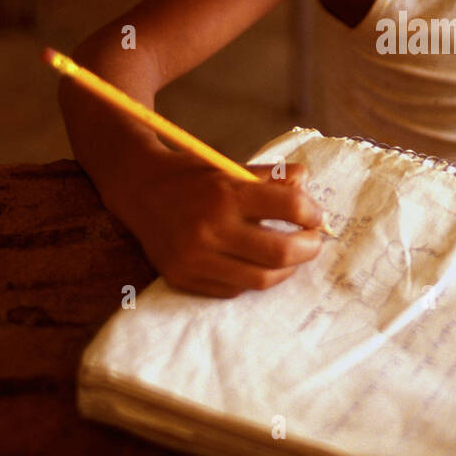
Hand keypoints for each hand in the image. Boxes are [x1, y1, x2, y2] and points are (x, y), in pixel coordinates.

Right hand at [124, 154, 324, 297]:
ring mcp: (195, 258)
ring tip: (290, 256)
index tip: (315, 216)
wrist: (139, 189)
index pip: (290, 207)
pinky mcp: (183, 278)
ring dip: (286, 270)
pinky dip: (252, 278)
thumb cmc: (194, 176)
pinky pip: (234, 289)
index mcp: (227, 193)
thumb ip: (273, 177)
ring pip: (261, 279)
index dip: (312, 213)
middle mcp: (210, 228)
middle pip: (281, 252)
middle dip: (309, 248)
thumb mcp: (231, 166)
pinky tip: (253, 263)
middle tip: (313, 241)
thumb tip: (307, 187)